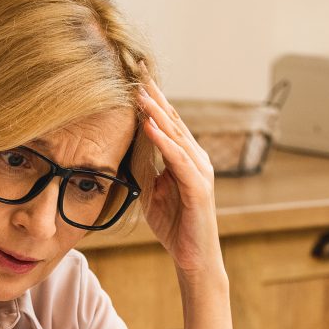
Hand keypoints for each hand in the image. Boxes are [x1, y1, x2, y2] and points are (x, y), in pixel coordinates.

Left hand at [137, 71, 222, 278]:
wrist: (194, 259)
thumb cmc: (175, 227)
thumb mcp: (152, 192)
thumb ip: (145, 168)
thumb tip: (128, 147)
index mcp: (185, 158)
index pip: (166, 122)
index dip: (150, 99)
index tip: (132, 76)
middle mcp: (196, 158)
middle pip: (172, 120)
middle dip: (154, 95)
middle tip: (137, 69)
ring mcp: (200, 171)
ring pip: (176, 135)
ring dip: (157, 113)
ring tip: (139, 92)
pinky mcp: (199, 188)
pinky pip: (179, 160)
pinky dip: (164, 142)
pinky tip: (150, 127)